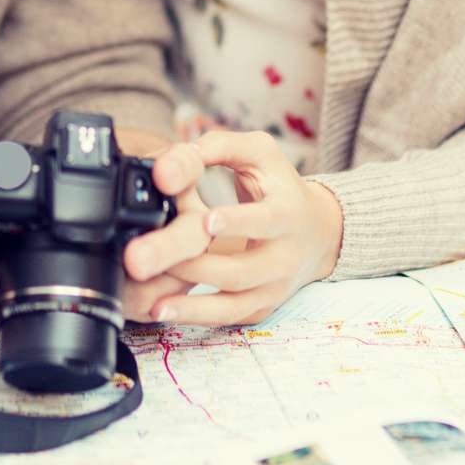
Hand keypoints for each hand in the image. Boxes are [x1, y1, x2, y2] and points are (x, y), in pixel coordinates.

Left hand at [124, 130, 342, 327]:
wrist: (318, 232)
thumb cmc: (280, 185)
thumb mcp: (259, 152)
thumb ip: (218, 147)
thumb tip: (169, 165)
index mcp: (286, 214)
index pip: (264, 221)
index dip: (236, 222)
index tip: (205, 220)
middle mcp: (283, 258)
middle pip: (239, 271)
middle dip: (193, 266)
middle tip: (146, 260)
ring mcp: (272, 288)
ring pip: (232, 303)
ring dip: (189, 302)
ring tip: (151, 298)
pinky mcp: (260, 308)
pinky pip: (227, 318)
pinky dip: (195, 316)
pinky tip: (163, 311)